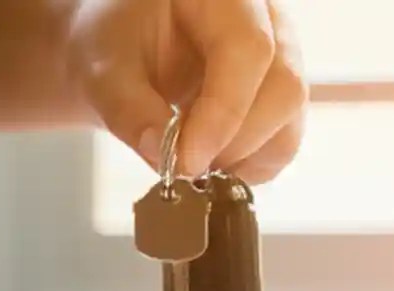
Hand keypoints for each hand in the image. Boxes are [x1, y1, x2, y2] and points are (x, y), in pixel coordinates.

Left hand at [66, 0, 306, 183]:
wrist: (122, 48)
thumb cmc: (115, 42)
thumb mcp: (104, 71)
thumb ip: (129, 111)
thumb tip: (164, 157)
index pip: (248, 50)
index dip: (224, 113)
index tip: (186, 161)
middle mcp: (266, 18)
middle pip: (283, 87)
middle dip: (233, 143)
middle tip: (183, 168)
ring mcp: (281, 55)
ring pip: (289, 117)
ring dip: (243, 158)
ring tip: (191, 165)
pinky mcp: (278, 93)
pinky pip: (284, 139)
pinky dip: (250, 166)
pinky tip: (208, 166)